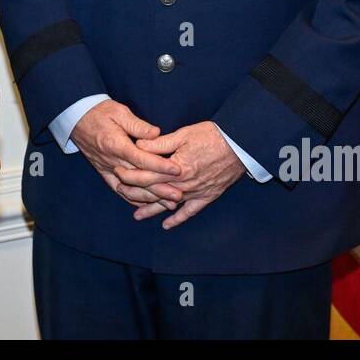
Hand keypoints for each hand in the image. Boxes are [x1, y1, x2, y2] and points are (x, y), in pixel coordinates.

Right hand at [71, 99, 182, 208]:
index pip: (142, 159)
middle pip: (139, 179)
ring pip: (130, 188)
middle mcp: (112, 160)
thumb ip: (138, 125)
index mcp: (117, 144)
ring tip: (168, 203)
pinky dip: (132, 198)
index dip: (161, 166)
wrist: (77, 117)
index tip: (177, 170)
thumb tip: (156, 133)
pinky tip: (146, 203)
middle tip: (179, 195)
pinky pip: (118, 189)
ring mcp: (107, 168)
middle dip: (160, 188)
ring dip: (150, 197)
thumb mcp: (119, 112)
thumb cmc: (100, 112)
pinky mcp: (103, 172)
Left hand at [127, 122, 244, 228]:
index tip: (118, 172)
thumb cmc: (212, 135)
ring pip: (168, 204)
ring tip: (137, 215)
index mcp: (177, 167)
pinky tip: (166, 224)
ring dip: (152, 209)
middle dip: (136, 192)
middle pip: (155, 191)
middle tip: (121, 191)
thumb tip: (139, 145)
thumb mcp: (183, 134)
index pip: (147, 175)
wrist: (241, 145)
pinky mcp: (207, 196)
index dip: (131, 174)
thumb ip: (160, 143)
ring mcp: (196, 192)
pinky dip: (178, 219)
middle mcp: (184, 184)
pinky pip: (190, 211)